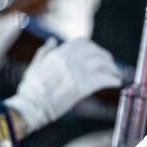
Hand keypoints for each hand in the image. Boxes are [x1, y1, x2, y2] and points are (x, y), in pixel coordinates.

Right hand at [5, 37, 122, 136]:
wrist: (31, 105)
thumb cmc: (31, 88)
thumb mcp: (35, 64)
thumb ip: (45, 51)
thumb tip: (53, 40)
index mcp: (59, 53)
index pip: (82, 43)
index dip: (93, 47)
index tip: (98, 53)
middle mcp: (70, 60)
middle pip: (96, 52)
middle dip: (105, 57)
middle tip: (111, 63)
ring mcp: (77, 73)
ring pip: (102, 64)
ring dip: (112, 68)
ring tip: (116, 73)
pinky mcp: (83, 87)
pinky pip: (103, 79)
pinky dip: (112, 79)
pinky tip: (116, 82)